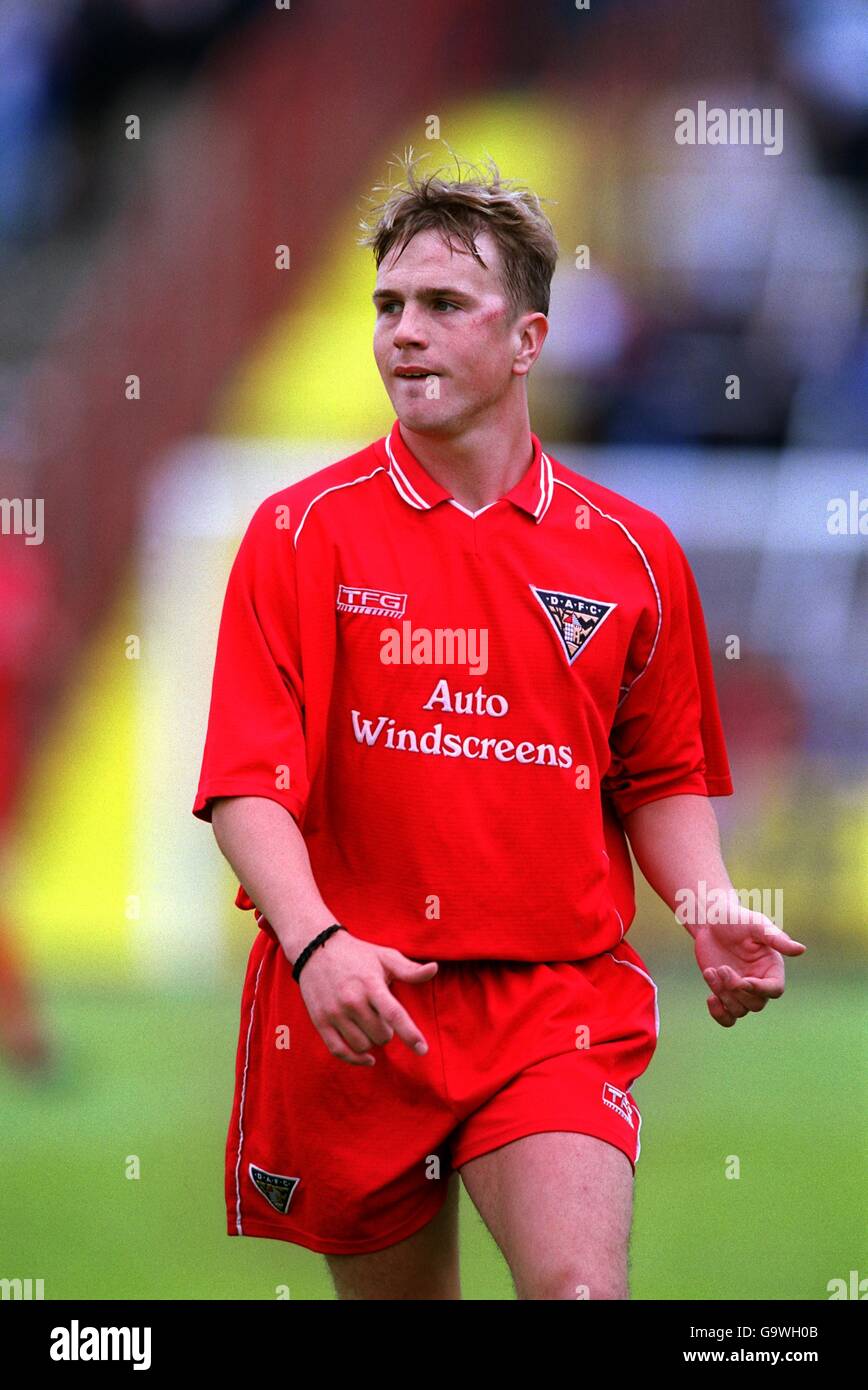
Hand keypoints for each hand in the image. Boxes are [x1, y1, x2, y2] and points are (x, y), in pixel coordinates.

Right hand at [295, 930, 437, 1065]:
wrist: (316, 949)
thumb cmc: (357, 955)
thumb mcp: (384, 957)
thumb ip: (409, 970)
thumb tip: (434, 969)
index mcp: (371, 984)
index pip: (393, 1013)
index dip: (410, 1033)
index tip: (423, 1050)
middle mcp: (352, 1000)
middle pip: (381, 1035)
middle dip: (388, 1031)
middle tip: (381, 1014)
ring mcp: (335, 1013)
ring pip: (363, 1045)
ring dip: (372, 1040)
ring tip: (369, 1022)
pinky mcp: (321, 1021)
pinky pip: (340, 1051)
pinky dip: (356, 1059)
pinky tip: (368, 1059)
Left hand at [693, 905, 805, 1027]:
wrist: (710, 922)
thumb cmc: (736, 919)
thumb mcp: (756, 925)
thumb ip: (777, 938)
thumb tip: (801, 949)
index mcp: (772, 968)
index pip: (775, 989)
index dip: (760, 989)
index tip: (744, 981)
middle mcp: (759, 982)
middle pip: (755, 1004)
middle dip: (736, 990)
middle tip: (721, 968)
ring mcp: (742, 991)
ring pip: (739, 1010)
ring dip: (723, 995)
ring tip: (710, 971)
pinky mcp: (725, 994)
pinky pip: (727, 1018)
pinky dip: (719, 1014)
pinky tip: (710, 998)